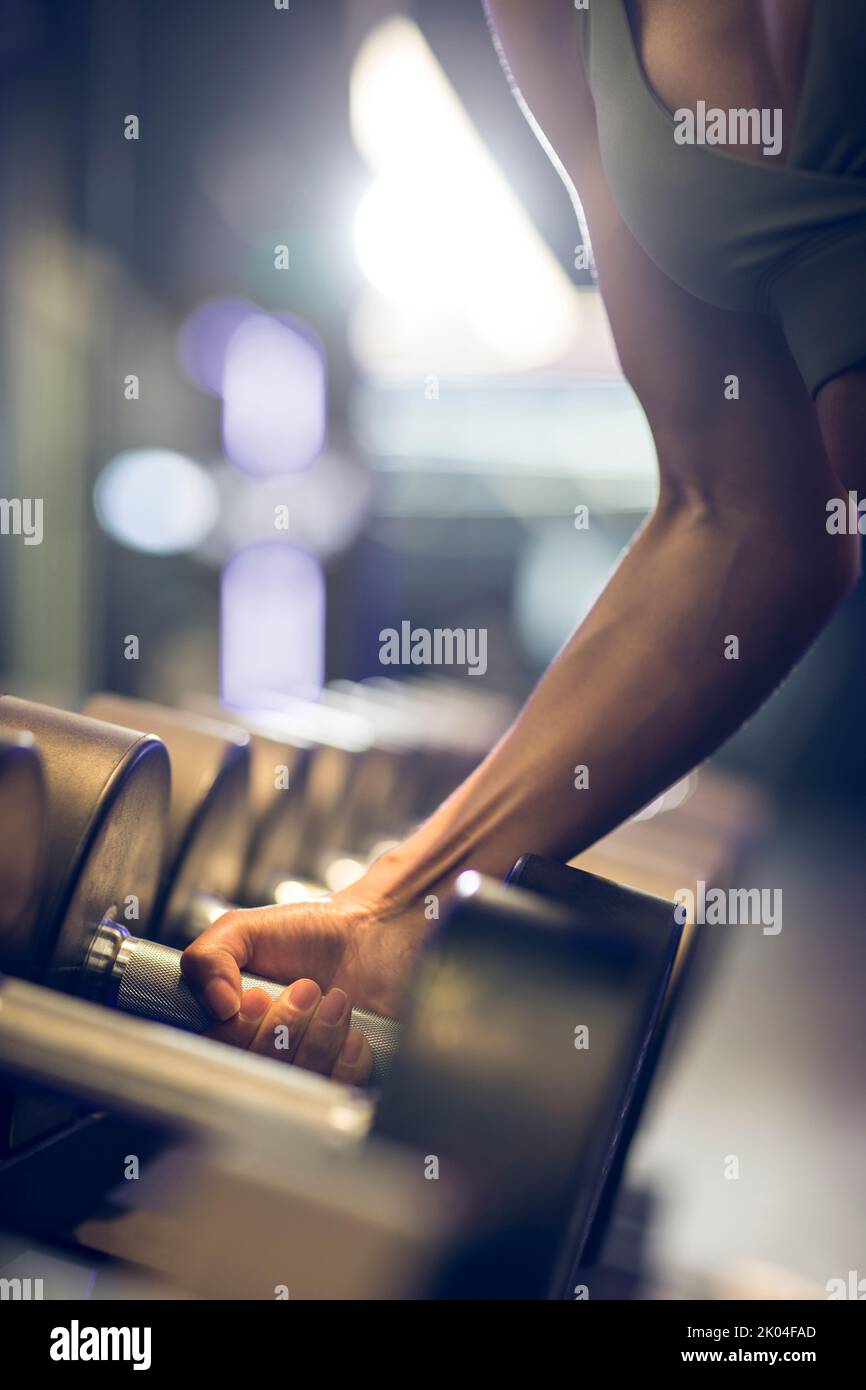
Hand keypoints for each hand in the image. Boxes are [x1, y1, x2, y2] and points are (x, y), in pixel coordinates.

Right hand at [180, 880, 429, 1081]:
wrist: (370, 931)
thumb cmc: (307, 930)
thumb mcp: (244, 929)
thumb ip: (209, 957)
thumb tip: (216, 1007)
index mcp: (231, 1028)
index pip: (215, 1058)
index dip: (237, 1032)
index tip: (258, 996)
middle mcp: (264, 1056)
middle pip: (258, 1075)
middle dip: (285, 1027)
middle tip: (307, 987)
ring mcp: (304, 1072)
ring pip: (298, 1084)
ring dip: (319, 1037)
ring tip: (336, 999)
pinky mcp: (343, 1079)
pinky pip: (337, 1090)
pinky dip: (347, 1061)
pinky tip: (353, 1032)